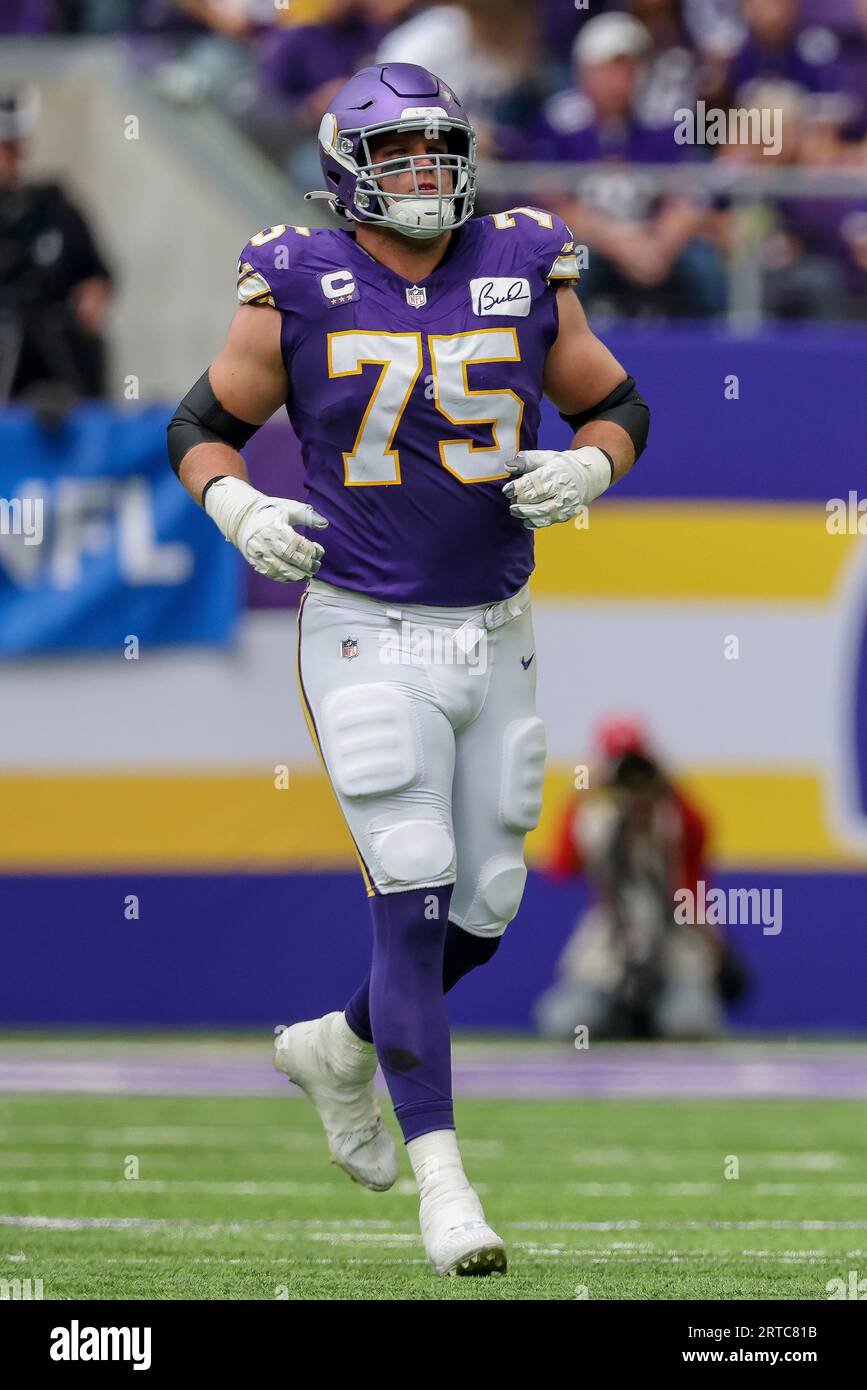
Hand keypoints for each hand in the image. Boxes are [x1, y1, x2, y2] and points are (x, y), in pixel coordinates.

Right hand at [204, 476, 327, 581]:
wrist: (242, 516)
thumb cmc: (270, 511)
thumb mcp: (288, 507)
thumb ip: (307, 515)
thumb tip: (324, 524)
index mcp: (273, 526)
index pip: (296, 544)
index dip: (310, 551)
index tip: (320, 551)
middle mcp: (264, 541)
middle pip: (289, 558)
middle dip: (306, 565)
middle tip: (317, 566)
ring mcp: (257, 552)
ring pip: (279, 569)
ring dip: (296, 575)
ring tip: (308, 574)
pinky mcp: (253, 561)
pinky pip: (270, 574)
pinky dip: (284, 578)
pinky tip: (294, 577)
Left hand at [502, 447, 611, 527]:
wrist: (585, 477)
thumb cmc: (560, 466)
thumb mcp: (545, 457)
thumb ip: (526, 460)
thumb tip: (508, 466)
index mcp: (555, 472)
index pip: (533, 482)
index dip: (517, 488)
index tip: (506, 490)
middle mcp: (562, 489)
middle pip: (536, 498)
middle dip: (520, 502)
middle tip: (510, 502)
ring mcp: (565, 503)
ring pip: (541, 512)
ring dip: (525, 513)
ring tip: (515, 511)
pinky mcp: (566, 514)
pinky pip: (548, 521)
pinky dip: (534, 522)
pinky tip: (525, 519)